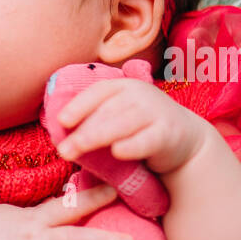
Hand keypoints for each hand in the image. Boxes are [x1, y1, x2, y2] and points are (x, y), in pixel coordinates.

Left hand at [52, 75, 210, 175]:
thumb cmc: (138, 128)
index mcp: (123, 86)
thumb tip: (57, 130)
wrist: (184, 139)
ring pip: (123, 124)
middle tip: (63, 150)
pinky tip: (117, 152)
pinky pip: (147, 140)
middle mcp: (140, 95)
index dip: (78, 105)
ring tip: (76, 151)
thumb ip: (93, 118)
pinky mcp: (169, 133)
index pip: (97, 93)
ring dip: (97, 138)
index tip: (61, 121)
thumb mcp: (116, 116)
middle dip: (82, 131)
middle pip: (106, 112)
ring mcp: (156, 112)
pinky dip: (132, 145)